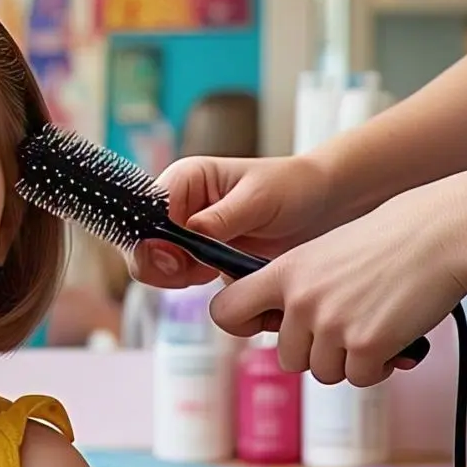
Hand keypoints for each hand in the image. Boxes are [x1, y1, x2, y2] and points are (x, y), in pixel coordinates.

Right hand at [129, 154, 337, 288]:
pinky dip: (194, 285)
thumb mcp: (258, 199)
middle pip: (141, 244)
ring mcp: (186, 235)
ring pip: (157, 267)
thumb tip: (187, 234)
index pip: (143, 212)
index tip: (174, 258)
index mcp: (184, 181)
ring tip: (214, 271)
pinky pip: (180, 279)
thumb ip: (219, 219)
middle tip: (193, 272)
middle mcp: (178, 207)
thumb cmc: (294, 189)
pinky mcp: (199, 258)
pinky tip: (221, 276)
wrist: (324, 207)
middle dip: (160, 264)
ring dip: (178, 278)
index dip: (150, 239)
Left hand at [208, 175, 466, 385]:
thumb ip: (293, 288)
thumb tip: (278, 327)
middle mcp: (301, 300)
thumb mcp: (322, 254)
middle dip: (316, 351)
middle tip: (346, 324)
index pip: (225, 311)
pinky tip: (392, 338)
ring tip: (371, 324)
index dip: (239, 325)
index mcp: (284, 273)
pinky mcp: (365, 345)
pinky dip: (378, 367)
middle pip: (287, 357)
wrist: (440, 233)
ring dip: (348, 360)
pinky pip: (359, 378)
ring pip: (323, 372)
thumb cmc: (387, 242)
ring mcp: (331, 325)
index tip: (259, 324)